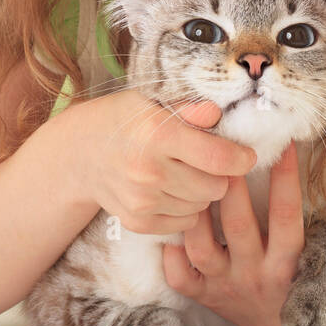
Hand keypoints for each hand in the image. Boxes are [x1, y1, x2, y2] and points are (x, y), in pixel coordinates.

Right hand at [57, 89, 256, 234]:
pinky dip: (187, 210)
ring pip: (202, 206)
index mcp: (156, 134)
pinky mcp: (137, 222)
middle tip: (210, 162)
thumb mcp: (152, 102)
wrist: (79, 153)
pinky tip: (173, 191)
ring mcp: (141, 200)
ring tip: (186, 174)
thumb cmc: (123, 121)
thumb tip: (219, 114)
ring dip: (203, 192)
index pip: (217, 158)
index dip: (241, 159)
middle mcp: (148, 171)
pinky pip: (185, 223)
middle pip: (215, 186)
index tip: (246, 155)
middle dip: (221, 175)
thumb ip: (189, 109)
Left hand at [162, 107, 325, 325]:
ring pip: (201, 248)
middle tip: (224, 150)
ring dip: (195, 213)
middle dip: (230, 186)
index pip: (287, 217)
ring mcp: (225, 287)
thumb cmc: (324, 303)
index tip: (284, 145)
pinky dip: (170, 251)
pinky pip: (179, 276)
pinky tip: (171, 220)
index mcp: (290, 267)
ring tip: (192, 177)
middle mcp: (254, 276)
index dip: (285, 179)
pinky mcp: (204, 296)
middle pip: (238, 226)